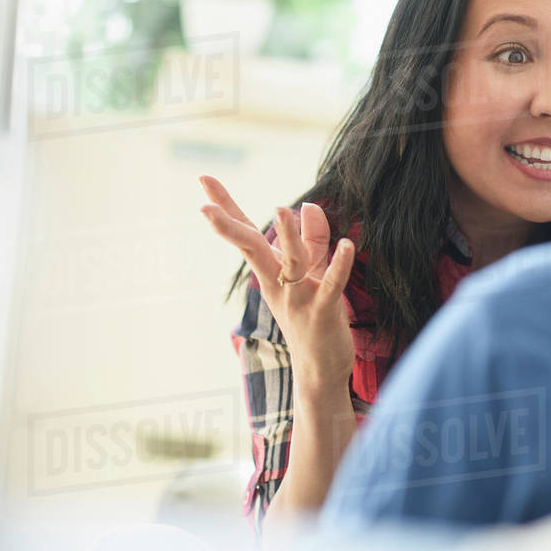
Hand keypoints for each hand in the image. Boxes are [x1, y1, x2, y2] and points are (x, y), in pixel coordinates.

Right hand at [199, 175, 356, 391]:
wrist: (320, 371)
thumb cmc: (311, 320)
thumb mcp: (311, 274)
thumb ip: (312, 240)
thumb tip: (308, 205)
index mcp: (270, 272)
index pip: (245, 233)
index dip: (225, 207)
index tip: (203, 179)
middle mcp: (278, 283)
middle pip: (251, 248)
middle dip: (229, 227)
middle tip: (204, 208)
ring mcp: (298, 299)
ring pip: (292, 262)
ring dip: (287, 236)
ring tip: (282, 209)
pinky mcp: (322, 312)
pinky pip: (331, 284)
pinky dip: (339, 265)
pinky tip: (347, 244)